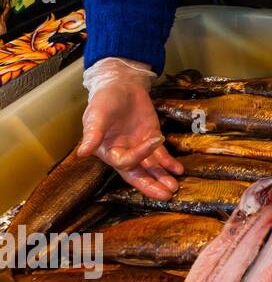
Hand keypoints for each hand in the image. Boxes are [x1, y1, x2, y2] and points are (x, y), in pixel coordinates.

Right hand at [78, 74, 181, 200]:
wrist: (122, 86)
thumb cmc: (105, 100)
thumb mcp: (97, 115)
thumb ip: (93, 134)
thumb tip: (83, 152)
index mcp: (108, 151)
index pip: (125, 162)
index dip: (139, 155)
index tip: (154, 140)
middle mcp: (124, 153)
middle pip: (137, 175)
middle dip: (151, 185)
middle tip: (166, 195)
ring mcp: (140, 147)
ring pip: (151, 168)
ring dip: (162, 178)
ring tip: (174, 188)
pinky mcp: (152, 139)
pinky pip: (161, 156)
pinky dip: (169, 163)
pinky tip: (178, 170)